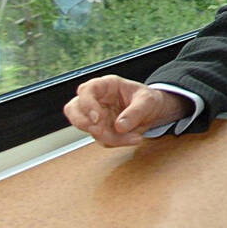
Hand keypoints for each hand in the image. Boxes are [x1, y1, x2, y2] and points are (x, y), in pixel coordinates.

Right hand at [63, 75, 189, 146]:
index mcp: (106, 86)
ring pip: (87, 129)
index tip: (98, 118)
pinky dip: (117, 142)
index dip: (87, 104)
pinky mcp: (101, 129)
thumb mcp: (148, 101)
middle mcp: (96, 100)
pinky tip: (133, 138)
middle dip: (82, 123)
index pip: (86, 91)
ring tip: (133, 137)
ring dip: (108, 137)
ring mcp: (96, 116)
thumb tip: (119, 127)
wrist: (154, 111)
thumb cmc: (148, 99)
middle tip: (100, 132)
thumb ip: (135, 112)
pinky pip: (101, 139)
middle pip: (72, 109)